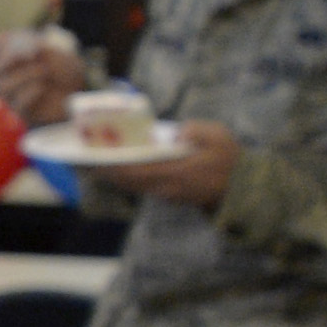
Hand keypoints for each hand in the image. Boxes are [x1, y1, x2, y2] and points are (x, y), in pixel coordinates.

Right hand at [0, 34, 85, 128]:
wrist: (80, 92)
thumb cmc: (65, 70)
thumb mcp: (54, 52)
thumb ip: (36, 48)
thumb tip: (26, 49)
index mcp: (8, 62)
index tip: (9, 40)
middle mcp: (5, 79)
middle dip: (9, 59)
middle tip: (30, 54)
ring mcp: (12, 97)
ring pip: (5, 86)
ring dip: (27, 74)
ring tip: (46, 70)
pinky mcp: (23, 112)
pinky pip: (19, 103)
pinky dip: (32, 92)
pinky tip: (43, 87)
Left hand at [98, 118, 238, 209]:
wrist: (242, 187)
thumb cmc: (230, 159)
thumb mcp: (220, 137)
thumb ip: (200, 131)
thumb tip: (180, 132)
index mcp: (176, 173)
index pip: (137, 172)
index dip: (114, 168)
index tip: (94, 161)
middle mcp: (166, 187)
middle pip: (128, 181)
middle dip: (106, 172)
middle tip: (84, 161)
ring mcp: (167, 194)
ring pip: (133, 186)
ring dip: (113, 176)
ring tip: (93, 164)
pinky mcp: (168, 195)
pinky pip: (141, 187)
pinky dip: (126, 178)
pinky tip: (115, 168)